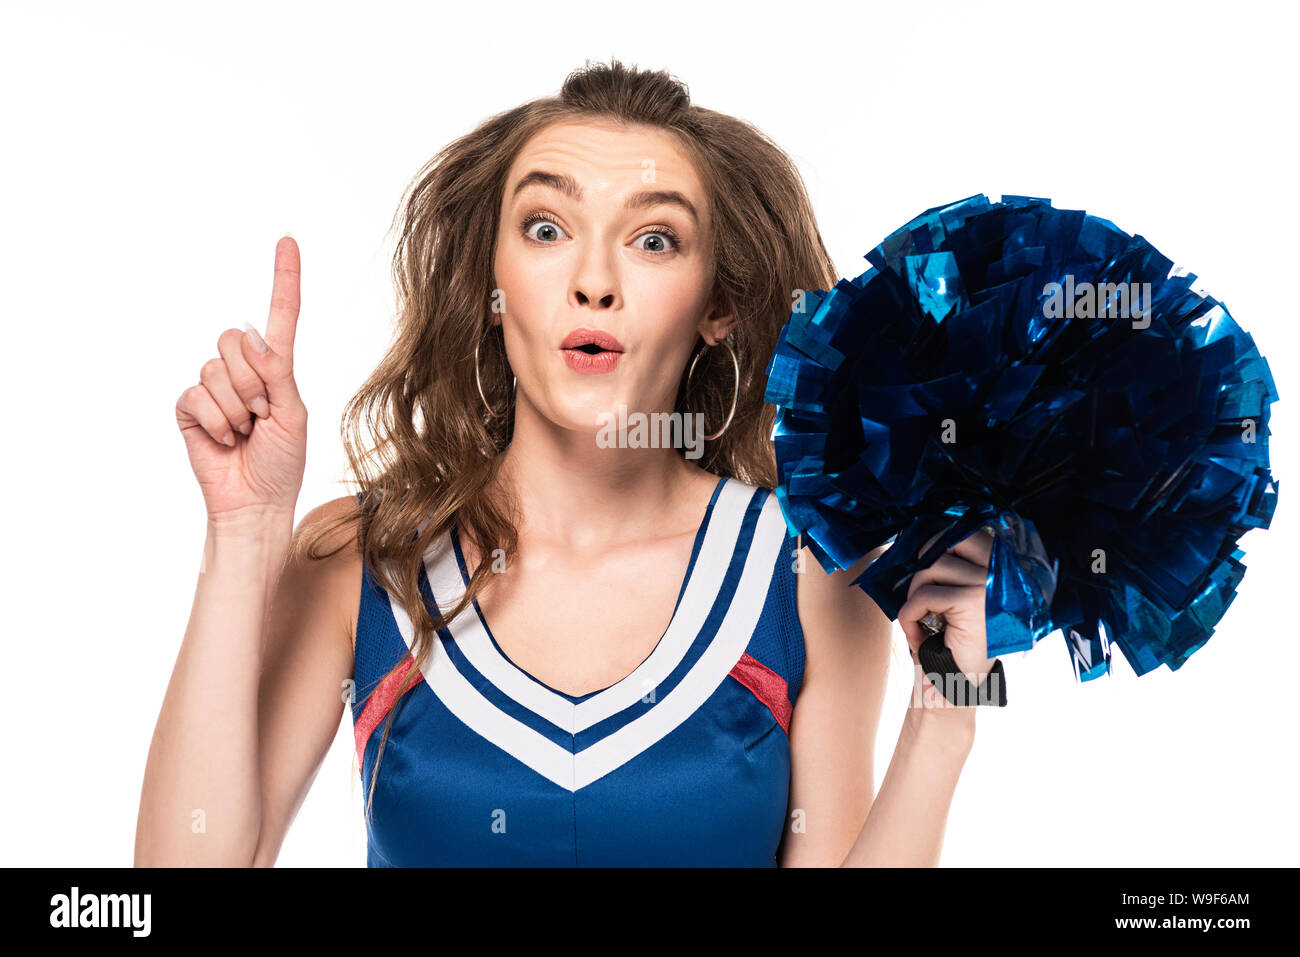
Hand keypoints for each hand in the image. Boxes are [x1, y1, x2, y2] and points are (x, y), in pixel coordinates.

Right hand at [174, 236, 307, 524]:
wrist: (256, 503)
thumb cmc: (283, 463)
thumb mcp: (293, 414)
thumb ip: (276, 372)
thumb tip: (250, 333)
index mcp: (277, 368)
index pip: (281, 316)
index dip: (284, 278)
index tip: (288, 240)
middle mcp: (244, 370)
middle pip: (236, 338)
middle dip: (252, 381)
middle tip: (262, 416)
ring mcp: (214, 387)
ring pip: (216, 369)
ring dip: (236, 408)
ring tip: (246, 433)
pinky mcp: (189, 407)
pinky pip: (195, 394)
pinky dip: (215, 421)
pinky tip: (225, 439)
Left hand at [898, 526, 997, 707]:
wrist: (957, 686)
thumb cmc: (951, 640)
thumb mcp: (955, 596)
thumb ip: (951, 566)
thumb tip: (921, 536)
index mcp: (1003, 569)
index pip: (967, 532)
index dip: (938, 545)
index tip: (927, 567)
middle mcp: (1001, 573)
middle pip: (943, 544)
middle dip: (921, 568)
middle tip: (922, 598)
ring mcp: (989, 586)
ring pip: (929, 568)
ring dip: (913, 597)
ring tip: (922, 621)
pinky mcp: (971, 602)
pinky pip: (922, 595)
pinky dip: (909, 616)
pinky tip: (918, 636)